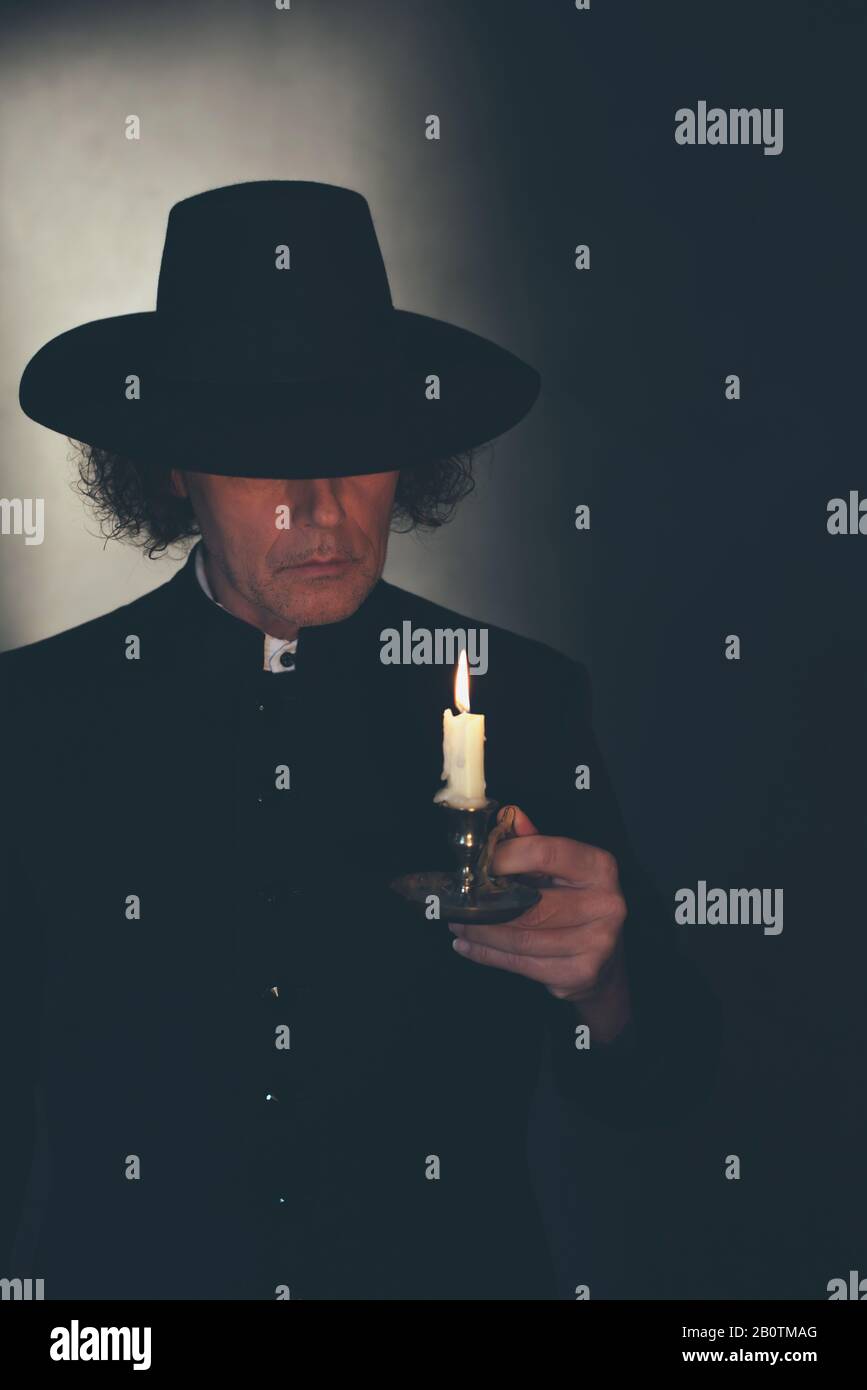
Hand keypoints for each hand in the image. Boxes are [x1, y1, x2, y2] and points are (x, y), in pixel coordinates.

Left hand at [449, 805, 631, 1041]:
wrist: (606, 960)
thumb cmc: (578, 903)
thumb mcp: (562, 868)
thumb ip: (535, 841)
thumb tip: (507, 816)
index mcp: (598, 867)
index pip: (545, 853)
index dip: (505, 857)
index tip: (477, 864)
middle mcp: (604, 904)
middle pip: (530, 904)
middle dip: (485, 903)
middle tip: (457, 899)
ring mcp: (595, 942)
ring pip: (521, 938)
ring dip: (480, 931)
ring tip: (458, 922)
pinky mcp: (579, 973)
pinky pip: (521, 963)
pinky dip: (487, 954)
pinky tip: (468, 944)